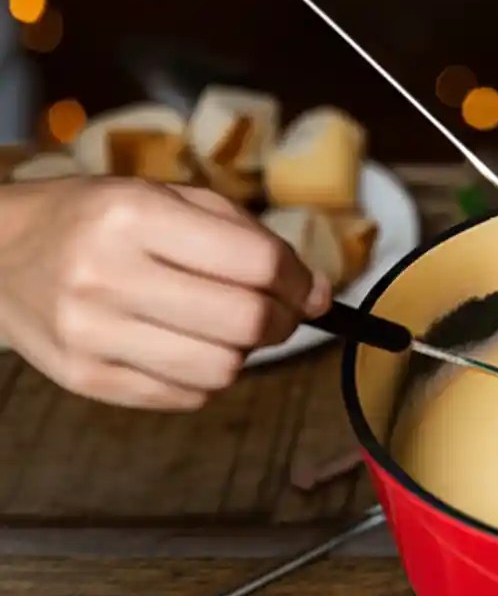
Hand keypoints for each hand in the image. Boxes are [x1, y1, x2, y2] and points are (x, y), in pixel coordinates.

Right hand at [0, 178, 330, 410]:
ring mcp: (89, 333)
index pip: (256, 264)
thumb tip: (317, 294)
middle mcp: (106, 275)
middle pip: (244, 323)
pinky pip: (185, 398)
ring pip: (221, 371)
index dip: (299, 282)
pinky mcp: (82, 378)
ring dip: (243, 354)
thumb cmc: (100, 219)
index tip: (310, 290)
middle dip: (282, 322)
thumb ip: (249, 239)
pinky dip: (205, 378)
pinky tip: (187, 347)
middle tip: (278, 313)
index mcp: (135, 215)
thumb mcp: (170, 197)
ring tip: (225, 328)